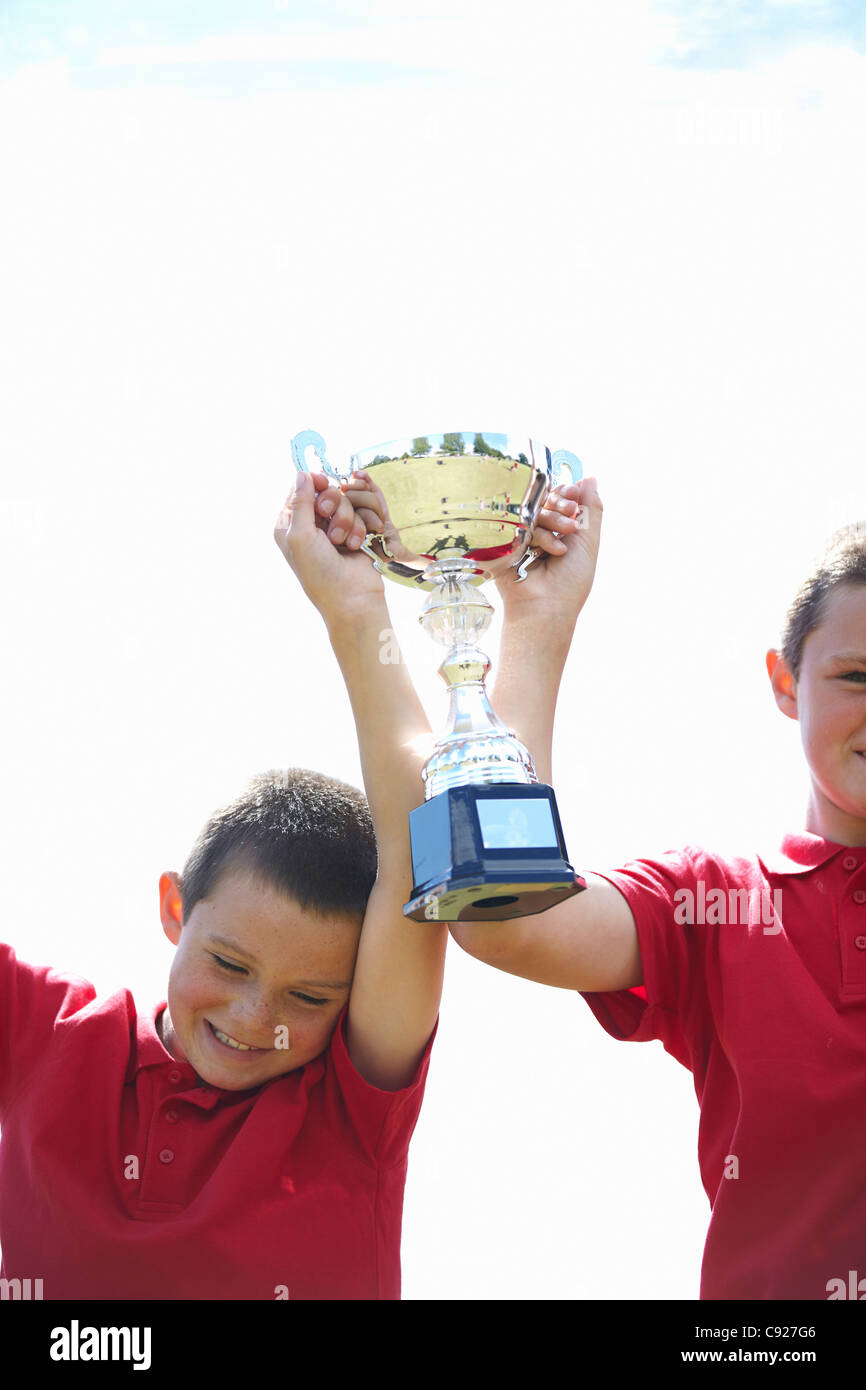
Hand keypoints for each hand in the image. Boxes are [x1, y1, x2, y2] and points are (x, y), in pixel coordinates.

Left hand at [274, 471, 385, 623]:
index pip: (300, 489)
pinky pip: (362, 513)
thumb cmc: (319, 572)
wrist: (352, 598)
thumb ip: (301, 503)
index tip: (324, 486)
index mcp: (290, 525)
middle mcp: (311, 525)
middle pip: (326, 492)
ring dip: (348, 521)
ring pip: (346, 502)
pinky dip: (360, 528)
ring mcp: (334, 529)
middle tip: (332, 528)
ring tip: (344, 544)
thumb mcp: (300, 536)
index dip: (314, 484)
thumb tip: (302, 473)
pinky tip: (356, 546)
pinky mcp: (355, 533)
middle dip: (334, 506)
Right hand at [495, 477, 602, 623]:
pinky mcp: (505, 543)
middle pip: (546, 502)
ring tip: (566, 539)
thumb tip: (590, 478)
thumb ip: (592, 508)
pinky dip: (540, 535)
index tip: (575, 493)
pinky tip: (549, 552)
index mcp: (559, 532)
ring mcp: (521, 537)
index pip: (560, 500)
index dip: (567, 493)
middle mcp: (539, 532)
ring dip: (554, 521)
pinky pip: (521, 524)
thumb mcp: (589, 541)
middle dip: (561, 505)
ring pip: (535, 511)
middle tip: (571, 515)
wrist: (547, 606)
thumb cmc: (572, 580)